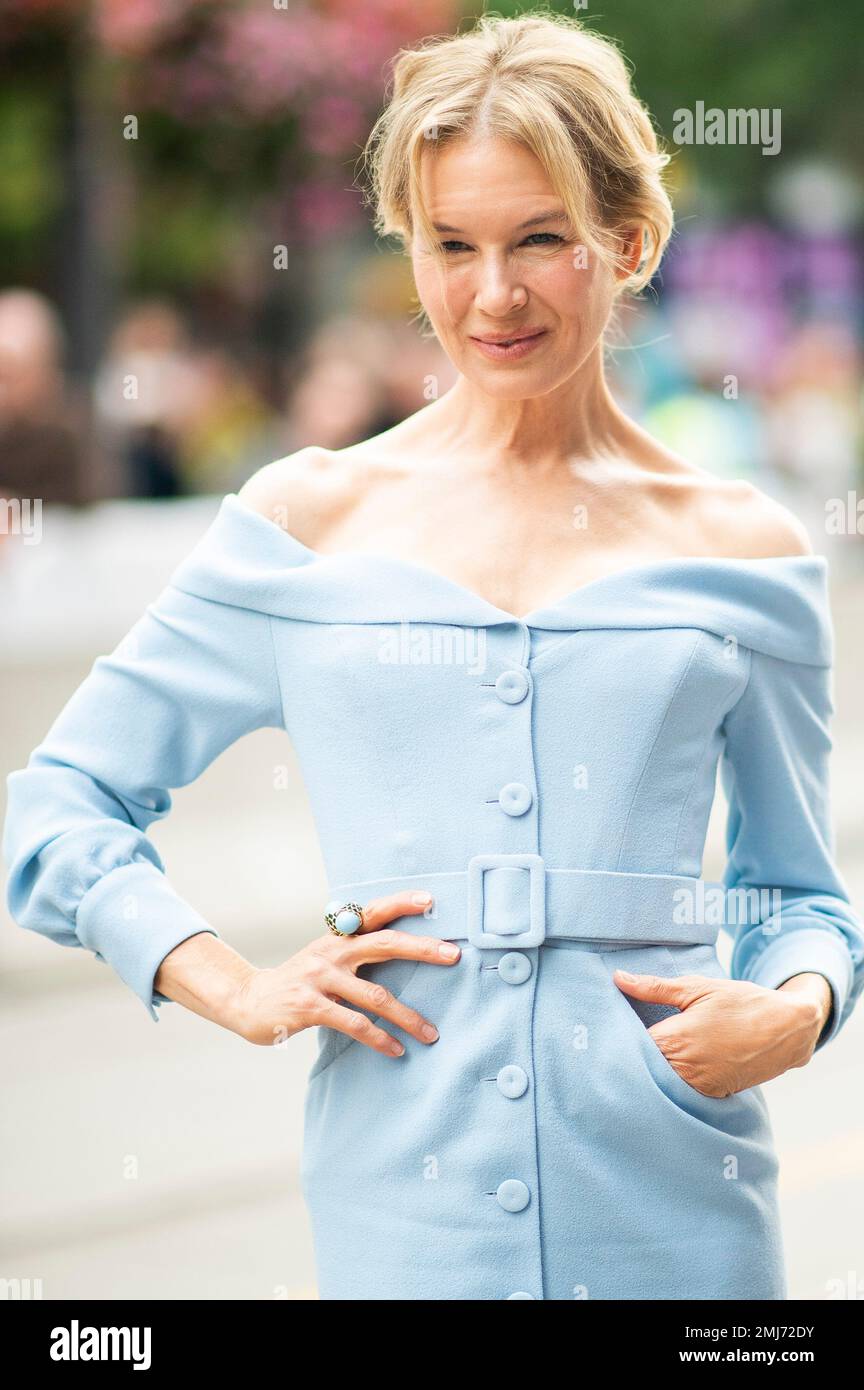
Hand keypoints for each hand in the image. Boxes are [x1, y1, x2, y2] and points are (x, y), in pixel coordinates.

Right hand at [231, 891, 459, 1051]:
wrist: (249, 1000)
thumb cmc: (299, 980)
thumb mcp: (325, 956)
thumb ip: (355, 949)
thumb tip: (403, 948)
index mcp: (337, 936)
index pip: (374, 912)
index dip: (402, 903)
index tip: (432, 899)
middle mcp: (331, 951)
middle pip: (384, 944)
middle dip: (423, 950)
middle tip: (454, 956)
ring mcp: (319, 978)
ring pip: (376, 996)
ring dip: (409, 1017)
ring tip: (431, 1034)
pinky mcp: (310, 1007)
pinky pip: (355, 1024)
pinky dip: (380, 1039)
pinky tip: (397, 1050)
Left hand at [612, 969, 830, 1096]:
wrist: (788, 1028)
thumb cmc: (741, 1003)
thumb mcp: (698, 988)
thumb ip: (654, 987)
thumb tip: (618, 979)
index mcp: (677, 1039)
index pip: (630, 1047)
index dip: (615, 1040)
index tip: (600, 1035)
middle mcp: (685, 1068)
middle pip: (641, 1069)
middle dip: (628, 1058)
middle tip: (606, 1052)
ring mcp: (699, 1086)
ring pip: (660, 1083)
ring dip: (649, 1073)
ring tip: (633, 1061)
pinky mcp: (712, 1095)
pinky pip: (680, 1091)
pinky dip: (670, 1082)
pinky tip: (663, 1071)